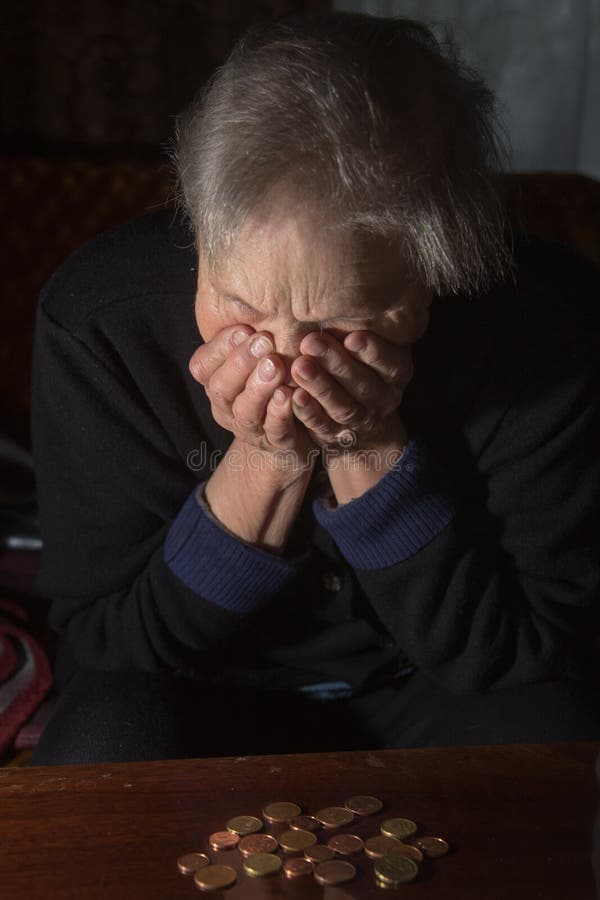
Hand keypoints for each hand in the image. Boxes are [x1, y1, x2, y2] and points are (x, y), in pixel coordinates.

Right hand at [188, 324, 317, 470]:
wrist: (295, 432)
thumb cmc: (273, 379)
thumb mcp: (256, 355)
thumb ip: (248, 335)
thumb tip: (243, 294)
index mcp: (216, 383)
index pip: (202, 366)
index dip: (220, 348)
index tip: (244, 328)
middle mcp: (227, 408)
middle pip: (221, 389)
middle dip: (241, 363)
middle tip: (264, 341)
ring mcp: (250, 430)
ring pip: (245, 412)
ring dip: (259, 387)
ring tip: (276, 366)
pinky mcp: (277, 444)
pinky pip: (275, 431)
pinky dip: (280, 413)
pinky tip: (291, 394)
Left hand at [289, 330, 412, 451]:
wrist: (361, 420)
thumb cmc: (358, 363)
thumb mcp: (368, 343)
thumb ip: (361, 323)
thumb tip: (350, 283)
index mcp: (395, 372)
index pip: (391, 363)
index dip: (374, 352)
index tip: (353, 336)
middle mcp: (383, 398)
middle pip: (363, 384)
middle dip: (339, 364)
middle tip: (312, 342)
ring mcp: (361, 420)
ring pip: (343, 406)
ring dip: (320, 386)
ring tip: (299, 366)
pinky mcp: (336, 436)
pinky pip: (323, 426)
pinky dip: (309, 412)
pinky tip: (293, 395)